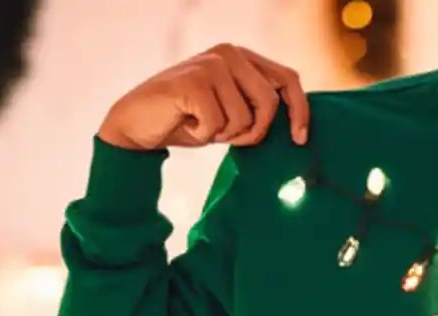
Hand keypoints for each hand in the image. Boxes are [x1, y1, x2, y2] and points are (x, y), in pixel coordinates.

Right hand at [98, 44, 308, 150]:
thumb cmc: (189, 121)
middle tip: (229, 138)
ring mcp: (210, 64)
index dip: (299, 111)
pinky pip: (217, 124)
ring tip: (201, 124)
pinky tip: (186, 123)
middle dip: (254, 132)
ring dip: (224, 134)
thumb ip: (258, 107)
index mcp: (243, 56)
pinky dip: (203, 134)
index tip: (299, 140)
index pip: (288, 79)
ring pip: (244, 118)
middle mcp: (229, 53)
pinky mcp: (193, 81)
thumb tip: (299, 125)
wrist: (137, 124)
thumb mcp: (232, 112)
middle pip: (269, 103)